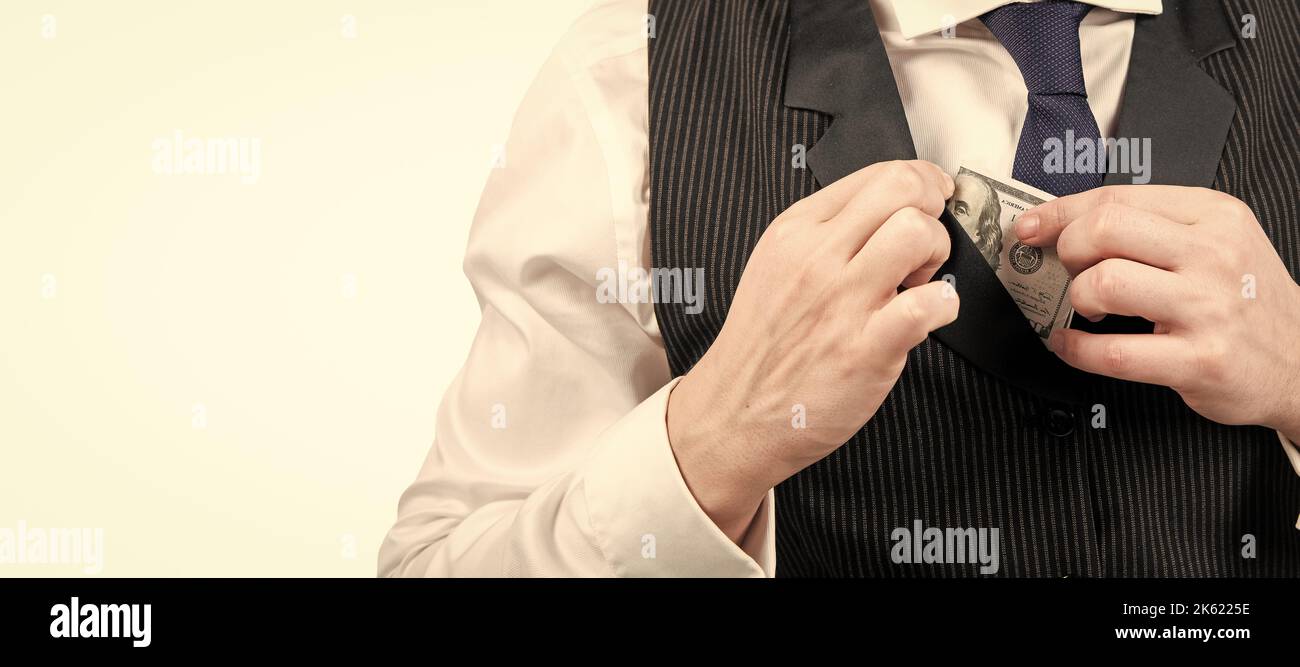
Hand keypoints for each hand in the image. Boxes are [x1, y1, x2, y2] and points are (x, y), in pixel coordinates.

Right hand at [666, 160, 957, 541]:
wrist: (735, 413)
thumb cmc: (764, 346)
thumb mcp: (776, 267)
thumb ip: (826, 235)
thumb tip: (888, 213)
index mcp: (795, 231)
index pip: (877, 174)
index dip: (920, 181)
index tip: (931, 198)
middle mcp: (816, 258)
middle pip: (902, 189)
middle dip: (932, 210)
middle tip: (924, 245)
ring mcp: (841, 302)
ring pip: (918, 233)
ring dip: (937, 254)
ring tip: (917, 282)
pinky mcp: (865, 348)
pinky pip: (929, 304)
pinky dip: (944, 306)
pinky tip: (926, 317)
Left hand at [1017, 186, 1299, 440]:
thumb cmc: (1247, 300)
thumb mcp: (1218, 242)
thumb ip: (1154, 227)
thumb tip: (1067, 223)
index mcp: (1213, 216)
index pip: (1117, 198)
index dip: (1060, 212)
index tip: (1032, 227)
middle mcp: (1213, 255)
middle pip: (1105, 229)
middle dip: (1068, 250)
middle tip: (1070, 270)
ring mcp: (1207, 308)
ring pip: (1105, 283)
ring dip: (1077, 298)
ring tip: (1088, 308)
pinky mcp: (1198, 360)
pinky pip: (1111, 352)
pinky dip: (1075, 349)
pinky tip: (1072, 344)